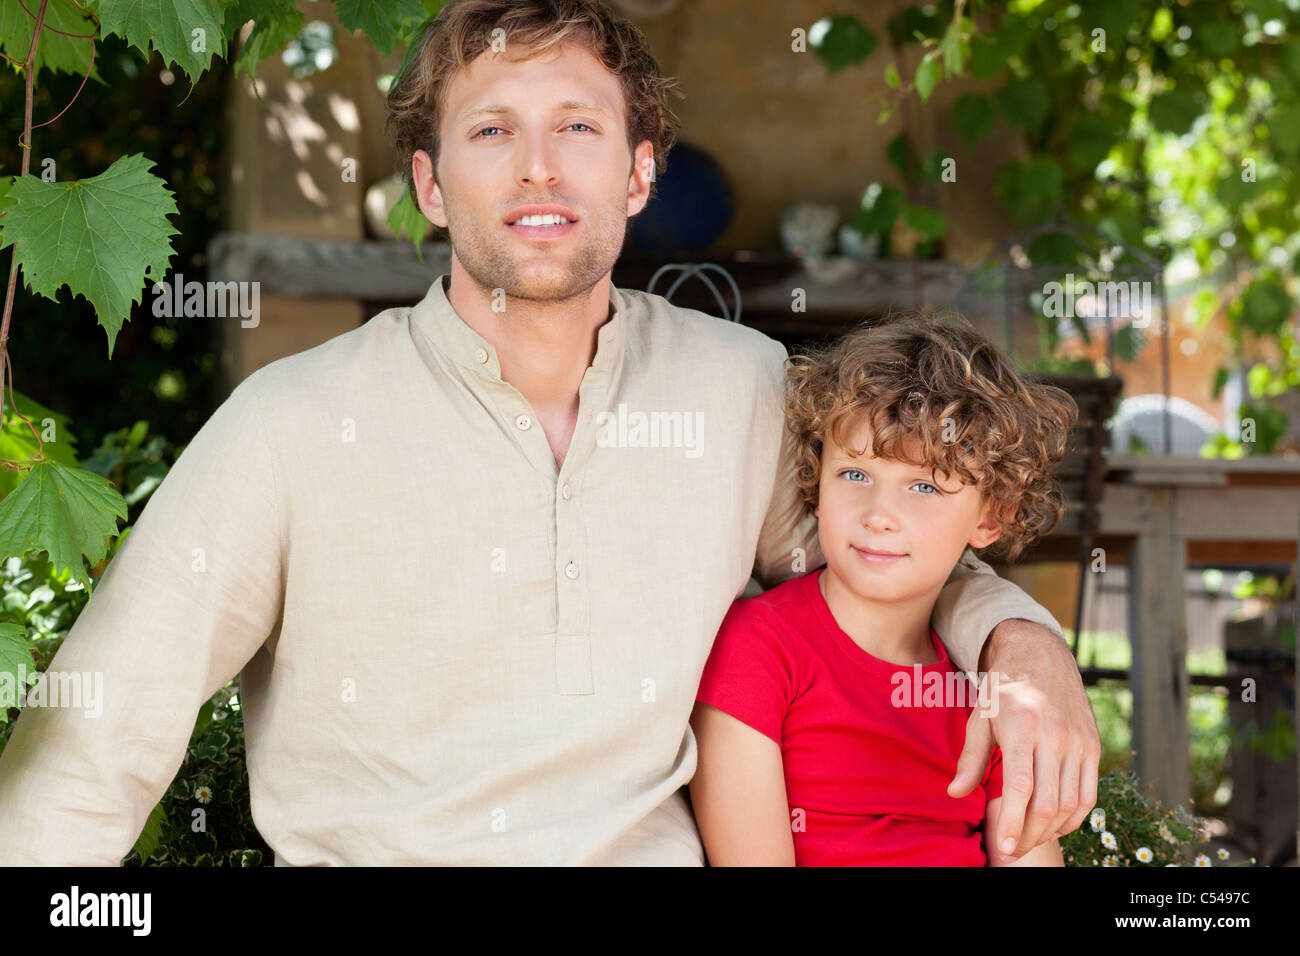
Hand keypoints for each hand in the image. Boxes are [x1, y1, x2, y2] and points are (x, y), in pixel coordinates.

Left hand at [947, 618, 1099, 859]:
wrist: (1041, 655)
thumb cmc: (1004, 689)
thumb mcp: (980, 717)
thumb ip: (970, 759)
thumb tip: (954, 794)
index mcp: (1022, 726)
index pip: (1021, 786)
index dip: (1013, 820)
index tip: (1004, 845)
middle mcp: (1055, 735)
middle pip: (1047, 802)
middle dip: (1028, 834)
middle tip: (1010, 850)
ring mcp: (1079, 741)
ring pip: (1070, 803)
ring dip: (1049, 830)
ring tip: (1027, 840)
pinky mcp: (1093, 746)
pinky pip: (1088, 794)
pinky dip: (1073, 817)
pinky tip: (1053, 825)